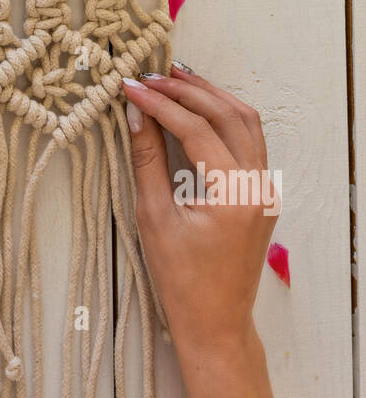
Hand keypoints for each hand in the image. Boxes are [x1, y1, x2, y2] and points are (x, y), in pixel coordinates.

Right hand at [121, 66, 278, 369]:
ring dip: (210, 96)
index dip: (161, 104)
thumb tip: (136, 115)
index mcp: (234, 194)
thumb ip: (147, 161)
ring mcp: (267, 188)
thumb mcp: (154, 218)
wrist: (215, 322)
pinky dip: (224, 117)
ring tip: (174, 79)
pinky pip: (250, 140)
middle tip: (150, 76)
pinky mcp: (263, 193)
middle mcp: (259, 186)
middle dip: (187, 90)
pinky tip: (197, 108)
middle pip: (228, 115)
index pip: (197, 129)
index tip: (131, 87)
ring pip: (246, 121)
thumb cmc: (180, 280)